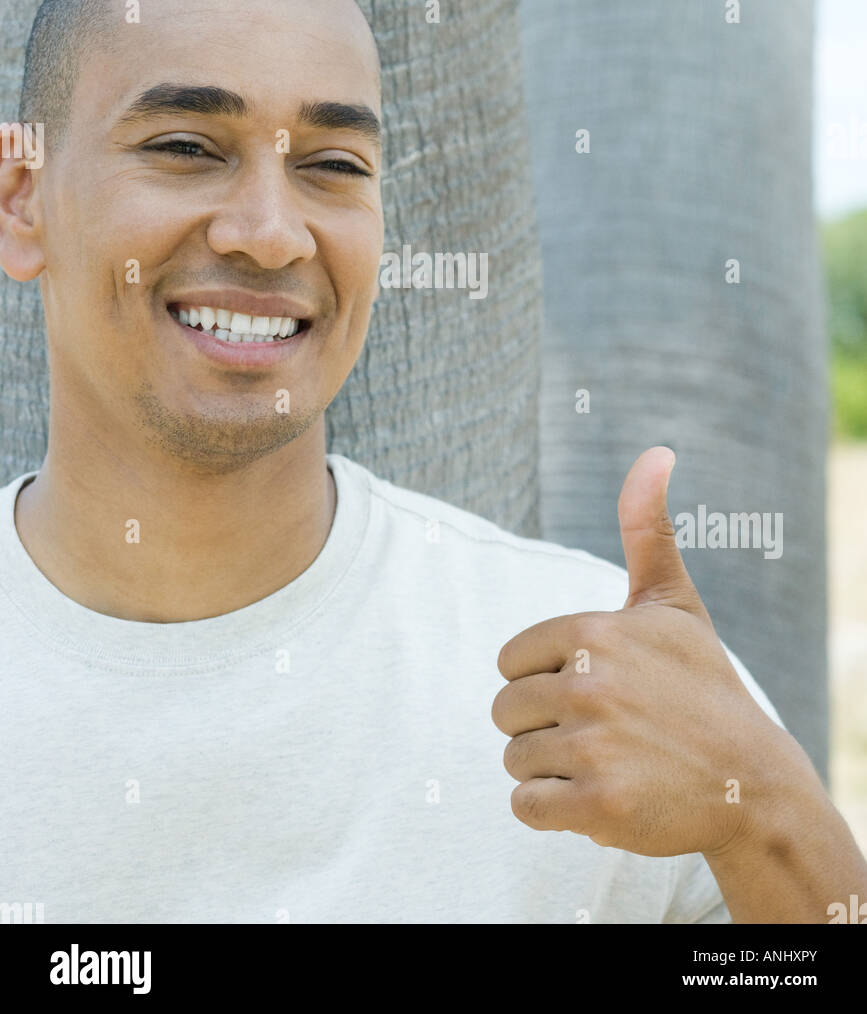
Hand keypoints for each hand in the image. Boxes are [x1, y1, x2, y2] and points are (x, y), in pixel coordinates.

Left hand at [491, 446, 803, 857]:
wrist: (751, 781)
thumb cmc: (701, 686)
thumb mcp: (674, 603)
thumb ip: (648, 529)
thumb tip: (657, 451)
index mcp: (593, 631)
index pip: (510, 662)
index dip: (544, 680)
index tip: (594, 690)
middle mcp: (588, 684)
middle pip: (505, 711)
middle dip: (542, 727)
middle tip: (601, 733)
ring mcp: (593, 746)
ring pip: (514, 760)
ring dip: (550, 770)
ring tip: (607, 763)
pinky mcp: (597, 805)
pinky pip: (526, 807)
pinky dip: (552, 811)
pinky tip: (598, 797)